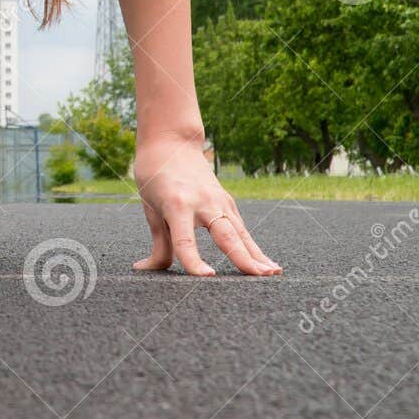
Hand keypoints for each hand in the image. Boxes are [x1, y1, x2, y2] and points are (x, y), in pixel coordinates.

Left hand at [132, 129, 281, 276]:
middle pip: (225, 234)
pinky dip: (254, 248)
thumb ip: (158, 243)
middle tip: (259, 276)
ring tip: (272, 273)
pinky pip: (241, 229)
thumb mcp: (150, 208)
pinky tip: (267, 265)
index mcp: (176, 204)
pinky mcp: (227, 201)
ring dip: (256, 254)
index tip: (206, 277)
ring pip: (240, 232)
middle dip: (242, 257)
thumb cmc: (154, 176)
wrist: (171, 141)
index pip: (184, 239)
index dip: (194, 260)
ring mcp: (218, 201)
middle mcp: (202, 202)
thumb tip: (145, 269)